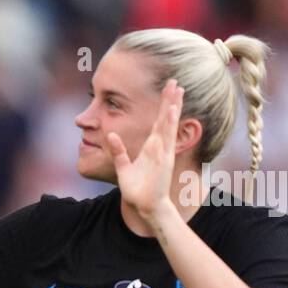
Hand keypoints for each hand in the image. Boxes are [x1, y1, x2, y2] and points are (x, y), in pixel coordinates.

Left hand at [106, 78, 182, 224]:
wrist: (144, 206)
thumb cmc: (137, 189)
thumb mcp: (123, 166)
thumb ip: (117, 151)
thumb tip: (110, 135)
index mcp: (151, 147)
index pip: (158, 122)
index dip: (162, 106)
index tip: (166, 90)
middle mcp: (159, 147)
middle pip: (165, 118)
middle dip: (170, 100)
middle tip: (175, 81)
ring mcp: (164, 152)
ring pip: (168, 125)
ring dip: (172, 107)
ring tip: (177, 90)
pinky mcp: (165, 159)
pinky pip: (167, 139)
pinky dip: (170, 124)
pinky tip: (172, 111)